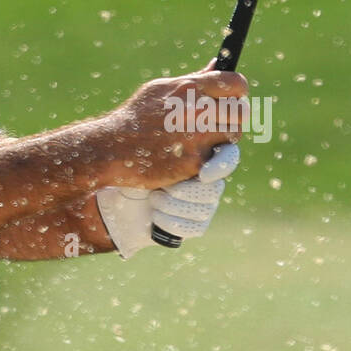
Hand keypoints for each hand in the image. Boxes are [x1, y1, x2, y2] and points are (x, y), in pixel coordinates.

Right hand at [92, 67, 247, 189]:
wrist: (113, 148)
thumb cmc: (137, 116)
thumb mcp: (161, 89)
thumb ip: (193, 80)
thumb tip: (217, 65)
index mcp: (189, 88)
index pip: (235, 83)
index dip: (239, 91)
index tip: (234, 98)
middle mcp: (197, 110)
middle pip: (242, 112)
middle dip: (234, 118)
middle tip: (220, 122)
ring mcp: (197, 138)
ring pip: (233, 137)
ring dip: (223, 139)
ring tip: (202, 139)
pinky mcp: (195, 163)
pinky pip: (216, 160)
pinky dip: (207, 159)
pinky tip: (187, 155)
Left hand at [96, 143, 240, 258]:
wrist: (121, 197)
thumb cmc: (134, 165)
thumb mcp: (146, 149)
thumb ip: (166, 139)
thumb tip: (178, 123)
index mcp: (203, 154)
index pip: (229, 155)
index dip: (222, 165)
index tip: (202, 175)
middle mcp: (210, 179)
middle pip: (214, 189)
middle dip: (183, 191)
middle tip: (158, 187)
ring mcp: (206, 203)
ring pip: (203, 210)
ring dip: (171, 205)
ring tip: (153, 198)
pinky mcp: (198, 224)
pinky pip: (195, 227)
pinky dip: (170, 222)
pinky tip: (155, 215)